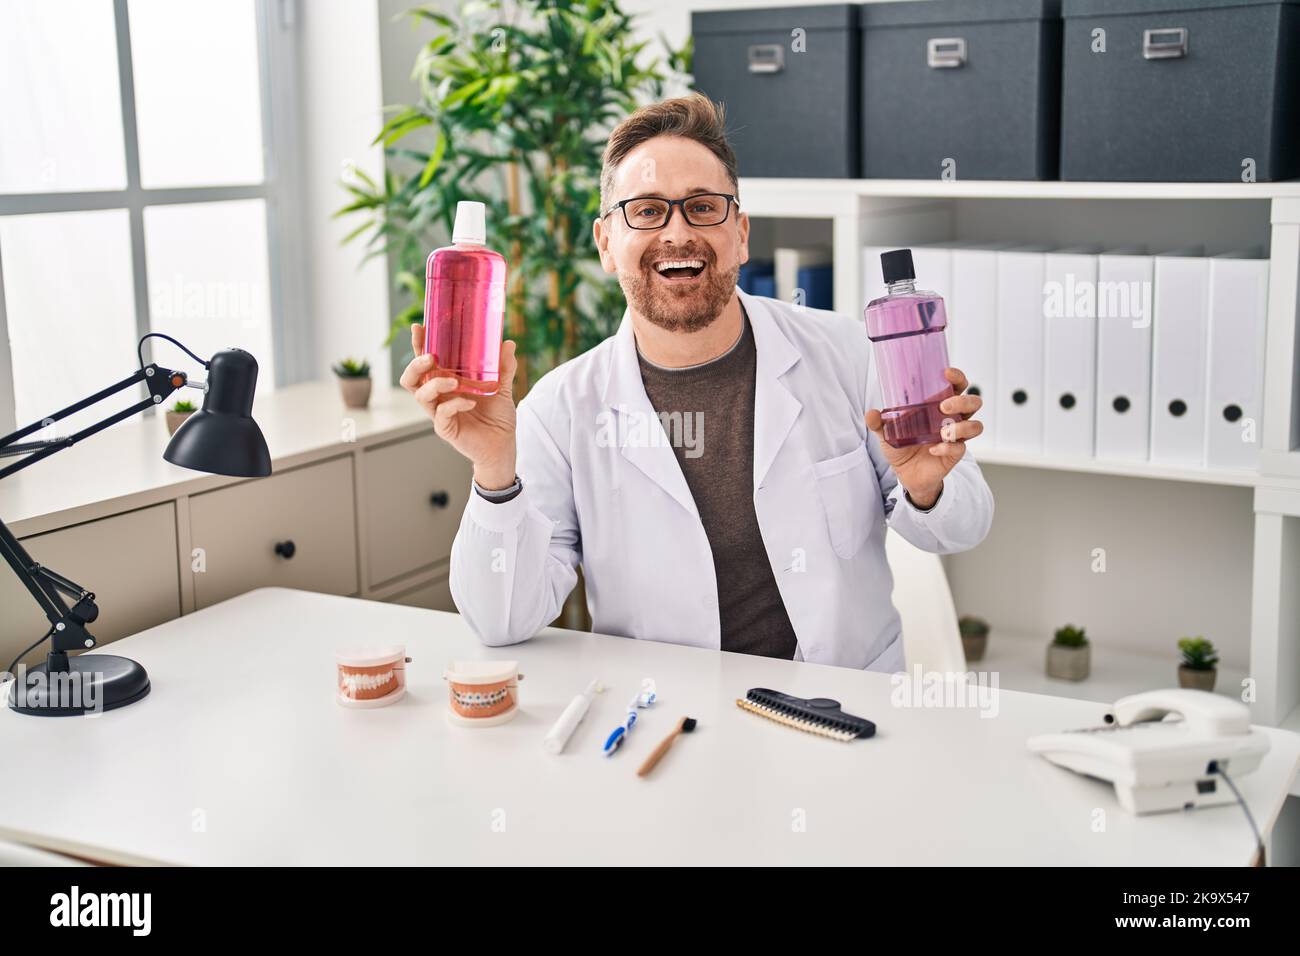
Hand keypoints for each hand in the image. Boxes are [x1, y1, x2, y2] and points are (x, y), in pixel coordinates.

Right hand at [399, 323, 518, 489]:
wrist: (503, 445)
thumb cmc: (497, 417)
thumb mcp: (502, 387)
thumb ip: (504, 367)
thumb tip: (508, 343)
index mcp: (446, 382)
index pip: (426, 362)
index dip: (419, 345)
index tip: (419, 327)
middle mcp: (438, 396)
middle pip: (411, 379)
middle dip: (415, 365)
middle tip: (431, 357)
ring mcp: (440, 413)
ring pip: (421, 395)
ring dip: (435, 384)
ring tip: (455, 382)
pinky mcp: (446, 429)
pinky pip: (441, 414)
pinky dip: (454, 405)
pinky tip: (470, 403)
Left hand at [865, 367, 983, 506]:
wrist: (905, 473)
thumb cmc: (902, 446)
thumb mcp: (887, 432)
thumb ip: (879, 422)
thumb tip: (871, 413)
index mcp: (939, 405)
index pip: (957, 386)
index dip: (957, 377)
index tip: (947, 373)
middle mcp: (953, 418)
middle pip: (973, 403)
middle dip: (962, 401)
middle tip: (943, 406)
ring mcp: (956, 436)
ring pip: (975, 426)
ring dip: (961, 427)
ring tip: (943, 432)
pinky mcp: (955, 454)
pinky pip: (959, 448)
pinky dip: (947, 448)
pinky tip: (934, 450)